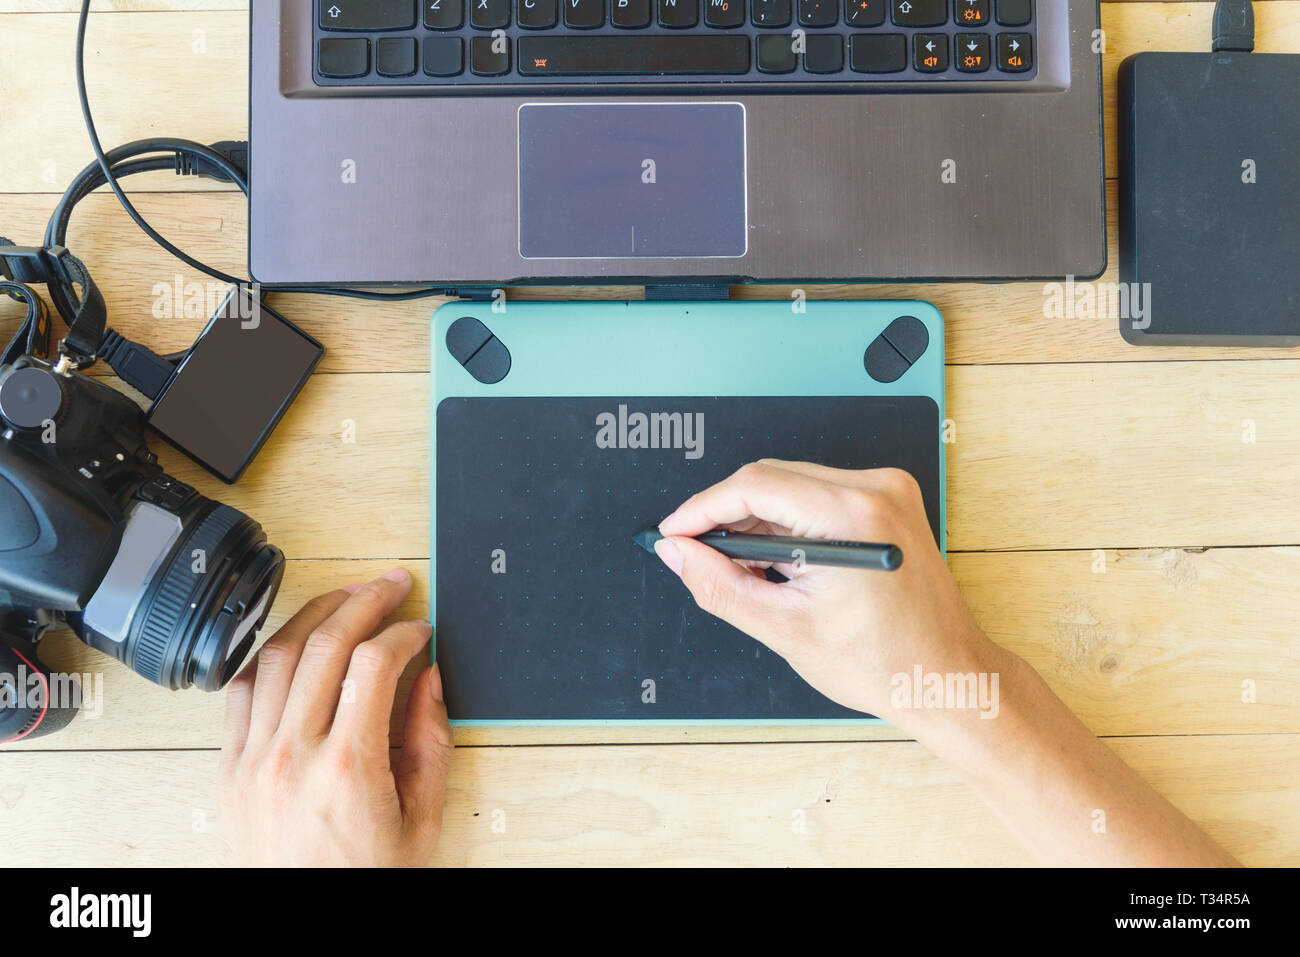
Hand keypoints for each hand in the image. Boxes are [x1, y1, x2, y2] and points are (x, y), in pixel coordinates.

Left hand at [218, 567, 452, 866]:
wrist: (306, 924)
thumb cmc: (365, 879)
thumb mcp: (421, 820)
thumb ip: (430, 744)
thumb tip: (428, 679)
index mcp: (349, 769)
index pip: (375, 665)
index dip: (404, 632)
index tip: (420, 629)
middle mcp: (294, 756)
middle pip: (327, 645)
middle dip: (365, 601)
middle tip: (390, 584)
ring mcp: (254, 759)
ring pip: (278, 655)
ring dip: (316, 613)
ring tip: (346, 597)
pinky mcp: (229, 768)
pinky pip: (241, 689)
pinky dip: (270, 654)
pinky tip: (296, 641)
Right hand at [655, 460, 1003, 727]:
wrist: (947, 677)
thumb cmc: (886, 664)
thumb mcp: (785, 629)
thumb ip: (720, 585)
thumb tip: (678, 553)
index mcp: (853, 516)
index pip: (754, 486)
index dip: (703, 509)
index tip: (674, 532)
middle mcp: (876, 490)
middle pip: (771, 479)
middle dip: (727, 516)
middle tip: (699, 557)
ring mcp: (887, 491)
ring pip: (792, 485)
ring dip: (758, 522)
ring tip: (749, 572)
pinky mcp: (889, 501)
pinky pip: (818, 495)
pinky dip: (788, 524)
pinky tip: (782, 564)